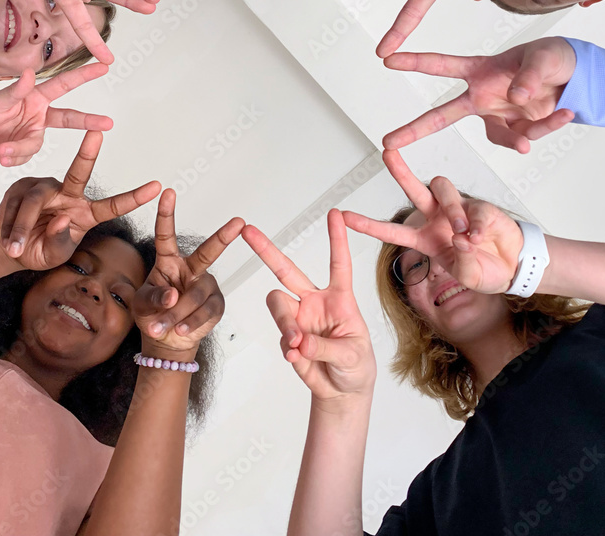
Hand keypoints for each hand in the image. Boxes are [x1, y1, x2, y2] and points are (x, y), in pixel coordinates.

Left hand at [0, 62, 111, 166]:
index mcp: (35, 96)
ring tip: (1, 150)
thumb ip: (15, 90)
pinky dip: (12, 157)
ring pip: (36, 145)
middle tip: (107, 123)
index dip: (84, 75)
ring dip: (19, 148)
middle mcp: (38, 115)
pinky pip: (25, 157)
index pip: (64, 84)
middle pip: (69, 117)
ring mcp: (32, 133)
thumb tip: (29, 74)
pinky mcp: (24, 151)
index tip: (103, 66)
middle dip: (89, 120)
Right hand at [0, 130, 160, 266]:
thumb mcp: (52, 255)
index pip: (113, 206)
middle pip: (79, 172)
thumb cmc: (38, 250)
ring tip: (14, 248)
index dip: (134, 197)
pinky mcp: (21, 186)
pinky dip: (9, 225)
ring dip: (22, 226)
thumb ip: (60, 241)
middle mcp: (68, 195)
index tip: (157, 186)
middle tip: (97, 133)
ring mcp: (45, 188)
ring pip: (35, 202)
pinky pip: (14, 205)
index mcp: (85, 213)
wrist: (8, 247)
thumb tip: (63, 219)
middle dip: (88, 152)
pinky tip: (7, 238)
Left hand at [133, 189, 243, 354]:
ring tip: (163, 326)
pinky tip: (181, 329)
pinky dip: (190, 323)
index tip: (168, 192)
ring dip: (177, 313)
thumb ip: (154, 298)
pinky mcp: (216, 304)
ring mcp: (206, 285)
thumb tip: (172, 295)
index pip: (166, 235)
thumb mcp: (142, 305)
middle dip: (223, 237)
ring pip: (196, 294)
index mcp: (169, 262)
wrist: (168, 340)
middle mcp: (191, 269)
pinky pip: (205, 312)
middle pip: (208, 252)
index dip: (166, 214)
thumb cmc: (153, 315)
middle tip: (238, 222)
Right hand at [242, 210, 375, 402]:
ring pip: (278, 304)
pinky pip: (281, 337)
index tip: (335, 213)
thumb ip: (328, 348)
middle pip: (286, 270)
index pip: (338, 263)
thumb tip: (301, 342)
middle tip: (248, 231)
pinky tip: (298, 358)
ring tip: (296, 344)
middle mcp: (314, 301)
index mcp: (339, 298)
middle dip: (266, 250)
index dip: (337, 238)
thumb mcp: (353, 356)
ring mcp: (299, 318)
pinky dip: (288, 349)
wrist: (341, 391)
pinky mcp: (288, 338)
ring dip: (284, 322)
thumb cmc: (356, 366)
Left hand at [344, 150, 523, 294]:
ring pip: (442, 191)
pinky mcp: (480, 206)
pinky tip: (480, 237)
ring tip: (463, 234)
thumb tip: (461, 241)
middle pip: (413, 189)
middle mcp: (436, 219)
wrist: (514, 267)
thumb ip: (462, 265)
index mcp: (424, 239)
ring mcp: (458, 210)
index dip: (368, 225)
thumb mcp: (468, 277)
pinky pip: (473, 208)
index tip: (345, 216)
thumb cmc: (485, 271)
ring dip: (450, 210)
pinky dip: (476, 223)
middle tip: (386, 152)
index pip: (392, 231)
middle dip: (399, 171)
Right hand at [384, 37, 576, 151]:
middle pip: (443, 116)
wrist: (575, 78)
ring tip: (551, 119)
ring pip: (499, 137)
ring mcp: (499, 116)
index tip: (388, 60)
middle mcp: (483, 96)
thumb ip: (527, 78)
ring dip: (522, 135)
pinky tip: (566, 112)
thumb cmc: (551, 58)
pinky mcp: (517, 130)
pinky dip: (549, 126)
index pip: (443, 66)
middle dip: (415, 128)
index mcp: (480, 70)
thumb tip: (514, 98)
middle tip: (389, 141)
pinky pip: (528, 136)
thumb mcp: (542, 60)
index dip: (415, 62)